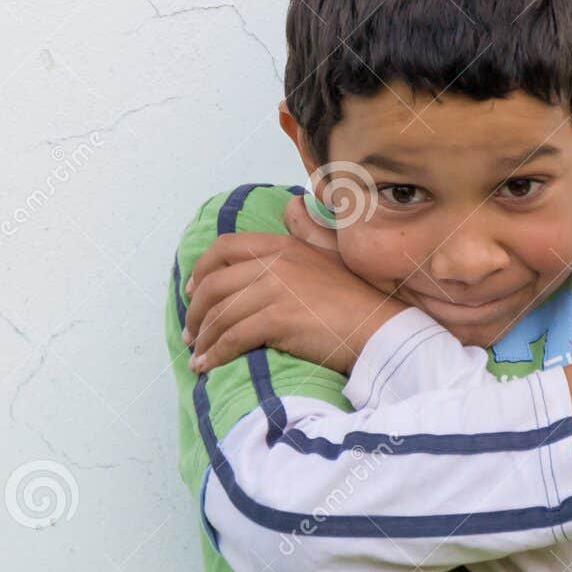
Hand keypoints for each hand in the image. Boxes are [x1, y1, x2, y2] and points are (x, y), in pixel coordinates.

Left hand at [180, 197, 403, 375]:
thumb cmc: (359, 300)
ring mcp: (275, 290)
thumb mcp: (331, 253)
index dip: (201, 269)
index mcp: (283, 245)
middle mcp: (274, 263)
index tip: (191, 291)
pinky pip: (232, 337)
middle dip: (195, 311)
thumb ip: (307, 230)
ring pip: (220, 313)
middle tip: (191, 332)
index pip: (225, 248)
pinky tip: (207, 366)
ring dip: (203, 338)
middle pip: (214, 284)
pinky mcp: (277, 319)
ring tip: (197, 355)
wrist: (381, 330)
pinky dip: (215, 354)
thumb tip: (291, 206)